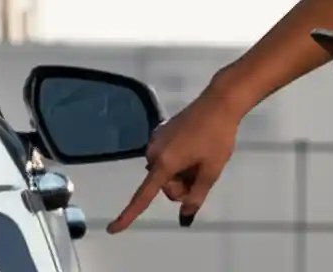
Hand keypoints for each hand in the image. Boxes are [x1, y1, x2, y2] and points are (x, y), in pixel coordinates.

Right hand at [107, 90, 240, 232]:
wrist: (219, 103)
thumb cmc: (218, 137)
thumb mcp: (211, 171)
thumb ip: (196, 195)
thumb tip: (185, 214)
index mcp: (164, 163)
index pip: (143, 196)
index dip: (128, 215)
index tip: (113, 229)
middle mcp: (153, 152)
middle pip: (162, 186)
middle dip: (181, 186)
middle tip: (202, 173)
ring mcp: (156, 140)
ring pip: (165, 172)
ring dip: (181, 172)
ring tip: (201, 157)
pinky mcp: (160, 132)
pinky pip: (166, 157)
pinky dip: (179, 160)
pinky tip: (195, 147)